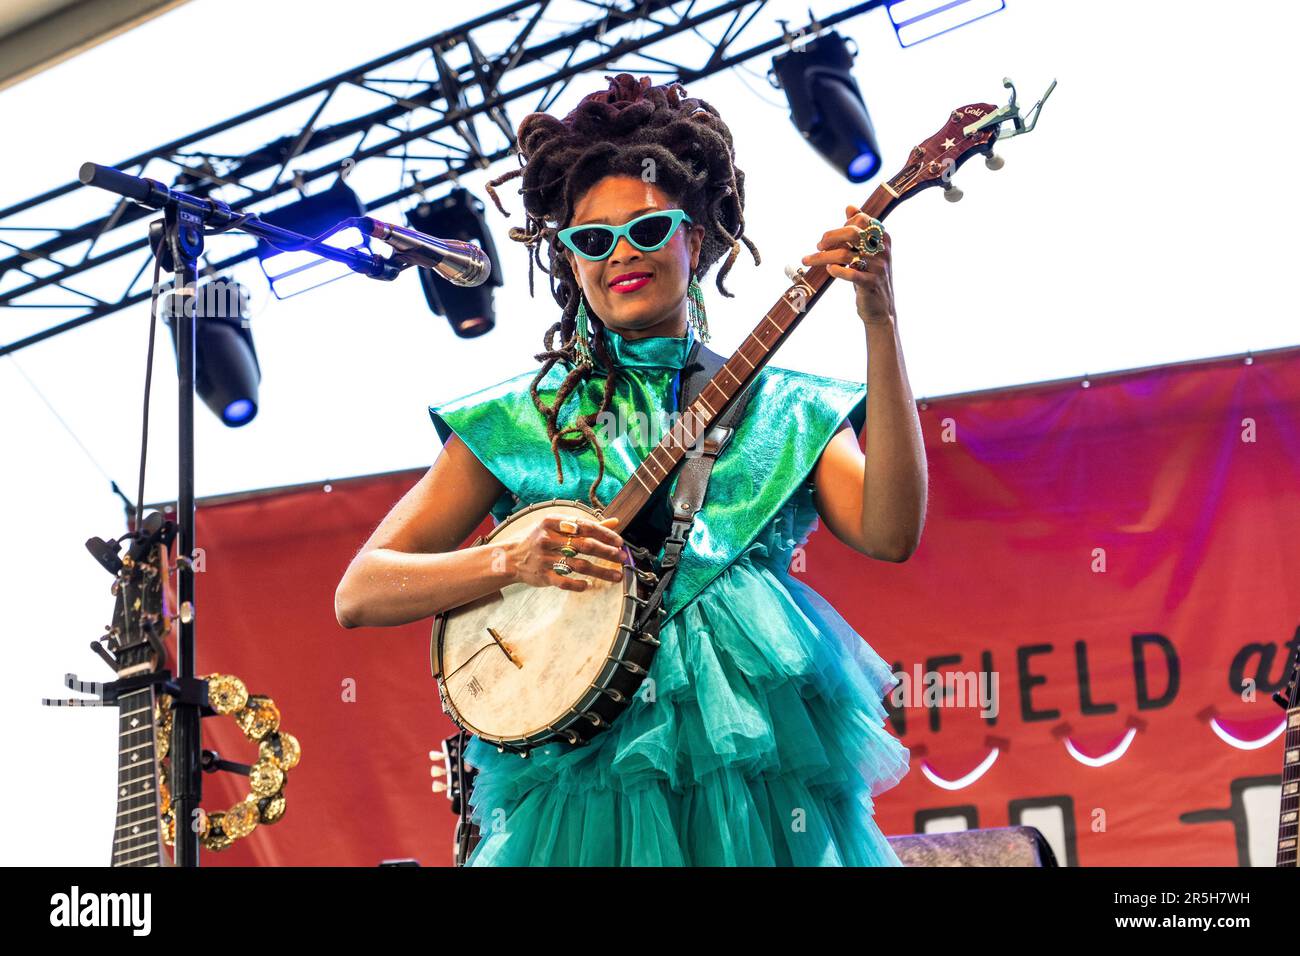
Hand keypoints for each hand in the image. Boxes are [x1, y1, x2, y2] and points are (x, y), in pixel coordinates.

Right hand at [507, 515, 626, 590]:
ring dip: (601, 571)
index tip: (619, 542)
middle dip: (607, 552)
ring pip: (579, 565)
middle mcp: (548, 539)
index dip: (605, 534)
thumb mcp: (557, 526)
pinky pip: (565, 582)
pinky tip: (589, 585)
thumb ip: (586, 526)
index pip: (585, 526)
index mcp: (552, 522)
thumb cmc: (539, 539)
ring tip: (616, 576)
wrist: (510, 557)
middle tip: (621, 558)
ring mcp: (545, 558)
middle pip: (585, 546)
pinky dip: (578, 584)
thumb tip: (615, 522)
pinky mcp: (543, 576)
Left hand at [802, 205, 896, 326]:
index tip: (829, 238)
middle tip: (818, 245)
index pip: (861, 219)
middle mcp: (883, 250)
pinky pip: (851, 274)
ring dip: (822, 256)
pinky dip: (837, 270)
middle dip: (830, 237)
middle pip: (852, 233)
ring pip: (845, 255)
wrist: (880, 308)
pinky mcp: (871, 284)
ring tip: (808, 260)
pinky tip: (828, 270)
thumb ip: (859, 228)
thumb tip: (849, 207)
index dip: (841, 226)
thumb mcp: (867, 251)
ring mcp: (878, 267)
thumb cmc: (869, 275)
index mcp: (883, 237)